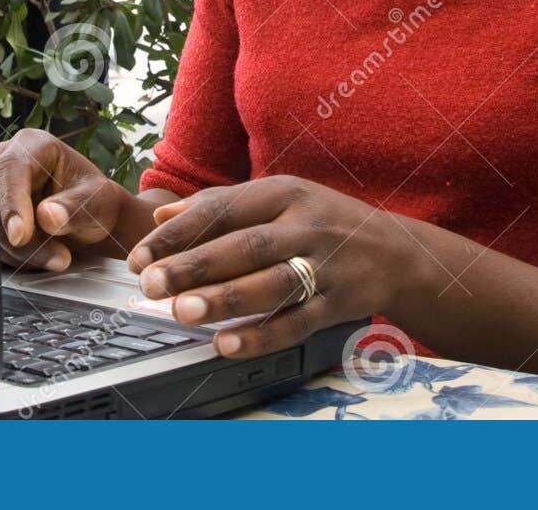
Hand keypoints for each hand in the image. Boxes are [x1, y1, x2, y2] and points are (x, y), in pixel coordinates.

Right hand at [0, 128, 139, 270]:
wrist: (88, 219)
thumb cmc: (95, 202)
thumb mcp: (99, 203)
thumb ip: (76, 207)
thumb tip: (47, 216)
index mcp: (34, 145)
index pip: (11, 170)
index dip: (12, 204)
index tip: (20, 236)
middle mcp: (6, 160)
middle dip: (22, 239)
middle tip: (57, 258)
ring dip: (21, 252)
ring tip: (59, 256)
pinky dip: (14, 257)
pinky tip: (41, 255)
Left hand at [125, 175, 409, 357]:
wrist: (396, 251)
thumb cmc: (323, 222)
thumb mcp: (279, 198)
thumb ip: (220, 205)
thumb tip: (162, 215)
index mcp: (284, 193)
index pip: (223, 208)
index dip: (178, 233)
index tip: (141, 255)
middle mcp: (305, 225)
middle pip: (245, 245)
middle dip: (195, 265)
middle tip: (152, 284)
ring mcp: (325, 266)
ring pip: (271, 283)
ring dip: (224, 299)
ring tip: (182, 312)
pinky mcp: (339, 304)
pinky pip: (297, 322)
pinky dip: (261, 336)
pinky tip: (226, 344)